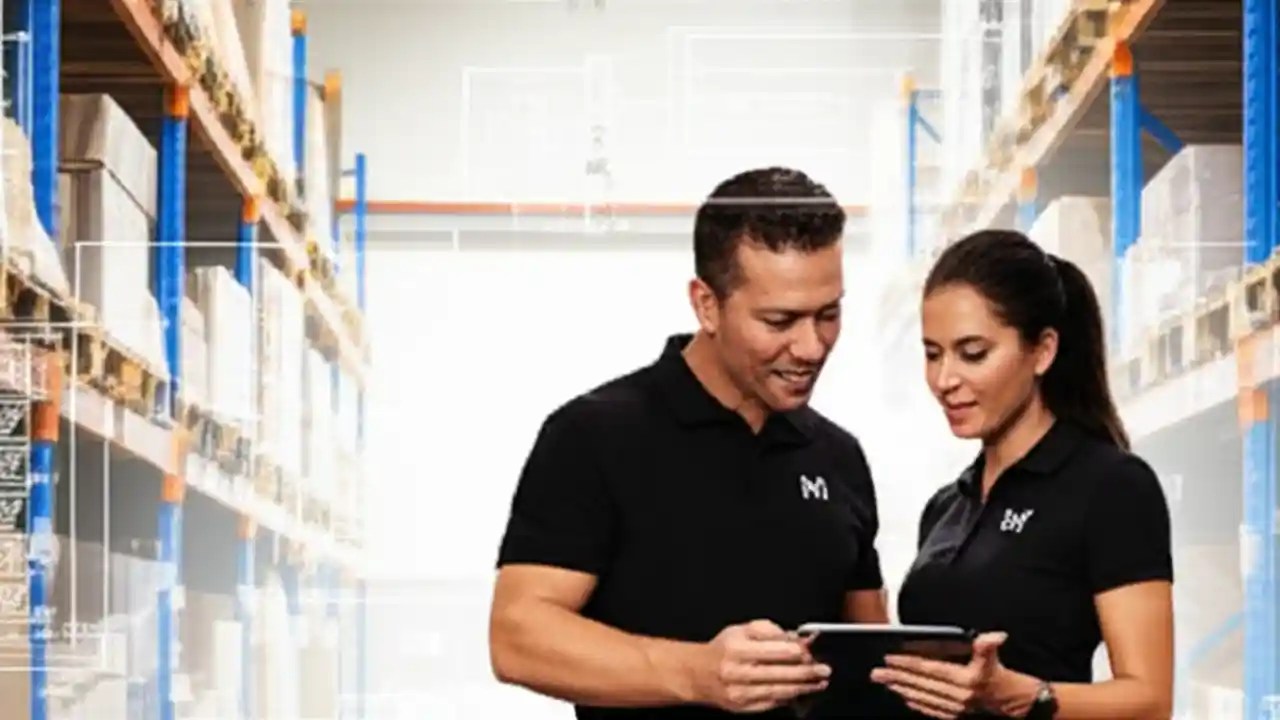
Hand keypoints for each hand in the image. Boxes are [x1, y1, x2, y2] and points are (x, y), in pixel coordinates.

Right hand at [692, 619, 831, 713]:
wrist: (699, 673)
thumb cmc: (724, 649)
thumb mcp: (741, 630)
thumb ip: (769, 631)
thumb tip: (795, 638)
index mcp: (737, 649)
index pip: (773, 651)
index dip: (795, 652)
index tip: (810, 651)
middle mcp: (737, 672)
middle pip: (779, 673)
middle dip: (805, 672)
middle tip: (823, 669)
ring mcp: (740, 692)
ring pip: (778, 691)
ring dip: (802, 687)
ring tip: (818, 683)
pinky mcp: (743, 707)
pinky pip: (771, 703)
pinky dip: (787, 697)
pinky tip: (799, 692)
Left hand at [869, 631, 1007, 718]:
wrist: (1005, 698)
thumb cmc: (994, 674)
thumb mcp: (991, 657)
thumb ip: (987, 646)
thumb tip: (994, 637)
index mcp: (966, 679)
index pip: (930, 669)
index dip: (909, 663)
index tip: (890, 658)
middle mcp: (958, 695)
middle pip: (921, 684)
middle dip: (897, 677)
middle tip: (878, 672)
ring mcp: (954, 707)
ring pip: (922, 697)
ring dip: (901, 689)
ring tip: (885, 681)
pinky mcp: (953, 714)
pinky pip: (930, 709)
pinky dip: (915, 702)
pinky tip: (903, 696)